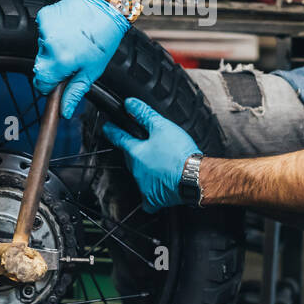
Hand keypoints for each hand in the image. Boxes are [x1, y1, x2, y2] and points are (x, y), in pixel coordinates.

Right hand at [33, 0, 129, 118]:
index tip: (61, 79)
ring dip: (53, 49)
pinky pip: (43, 32)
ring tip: (72, 41)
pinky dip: (52, 33)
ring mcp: (44, 28)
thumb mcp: (92, 70)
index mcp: (60, 61)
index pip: (41, 83)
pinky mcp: (44, 16)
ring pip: (42, 48)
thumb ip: (75, 92)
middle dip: (53, 66)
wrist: (106, 7)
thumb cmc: (103, 38)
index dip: (51, 84)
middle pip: (41, 66)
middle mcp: (49, 44)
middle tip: (72, 58)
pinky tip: (67, 29)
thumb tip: (64, 111)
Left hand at [102, 98, 199, 212]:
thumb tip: (130, 104)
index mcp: (136, 152)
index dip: (112, 131)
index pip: (119, 138)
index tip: (108, 128)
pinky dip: (151, 192)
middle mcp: (136, 170)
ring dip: (146, 168)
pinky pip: (147, 197)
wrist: (195, 177)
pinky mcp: (154, 198)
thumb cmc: (180, 155)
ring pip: (140, 174)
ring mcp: (143, 185)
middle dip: (135, 151)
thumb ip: (144, 114)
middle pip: (131, 157)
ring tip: (160, 163)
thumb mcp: (161, 127)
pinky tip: (159, 187)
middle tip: (145, 146)